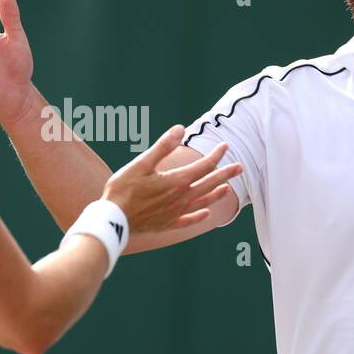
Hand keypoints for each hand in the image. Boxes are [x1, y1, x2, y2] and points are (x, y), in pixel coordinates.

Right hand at [102, 125, 241, 234]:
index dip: (216, 155)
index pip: (203, 166)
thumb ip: (162, 146)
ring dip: (216, 194)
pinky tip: (207, 214)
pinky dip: (199, 216)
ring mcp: (175, 212)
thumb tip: (180, 129)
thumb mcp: (141, 163)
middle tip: (240, 167)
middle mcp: (180, 198)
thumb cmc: (124, 189)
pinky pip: (188, 220)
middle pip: (208, 183)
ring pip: (202, 202)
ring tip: (228, 189)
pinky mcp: (167, 223)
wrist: (113, 219)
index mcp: (176, 181)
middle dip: (225, 174)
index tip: (225, 146)